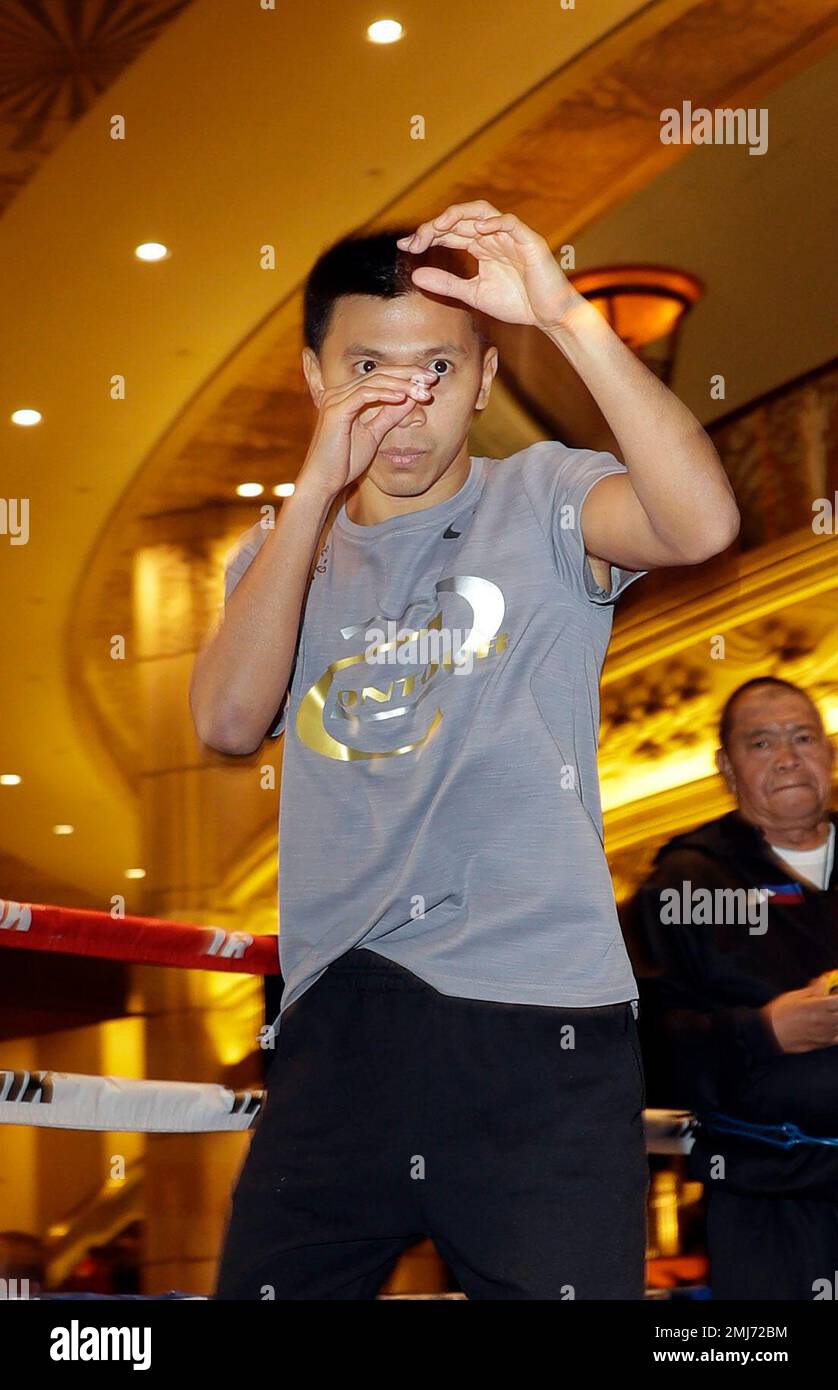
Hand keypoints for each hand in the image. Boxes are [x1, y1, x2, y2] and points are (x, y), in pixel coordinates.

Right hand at [297, 366, 438, 497]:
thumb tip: (409, 400)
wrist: (324, 481)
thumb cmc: (344, 462)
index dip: (406, 376)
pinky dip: (385, 394)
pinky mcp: (336, 410)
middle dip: (408, 374)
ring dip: (402, 384)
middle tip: (431, 378)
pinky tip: (403, 397)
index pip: (380, 377)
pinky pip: (365, 395)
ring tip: (422, 391)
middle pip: (379, 373)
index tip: (429, 382)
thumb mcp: (374, 435)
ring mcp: (336, 399)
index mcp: (347, 396)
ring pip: (374, 381)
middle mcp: (339, 393)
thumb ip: (389, 416)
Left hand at [396, 201, 581, 331]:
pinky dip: (494, 222)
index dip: (427, 235)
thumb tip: (416, 276)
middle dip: (435, 227)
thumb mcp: (474, 294)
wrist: (549, 316)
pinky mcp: (529, 241)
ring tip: (439, 226)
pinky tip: (477, 229)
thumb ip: (447, 284)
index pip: (450, 231)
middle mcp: (494, 236)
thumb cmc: (517, 304)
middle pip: (460, 219)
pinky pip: (510, 223)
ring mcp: (511, 236)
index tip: (405, 246)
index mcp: (482, 246)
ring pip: (482, 212)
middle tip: (414, 241)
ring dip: (458, 215)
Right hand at [762, 979, 837, 1052]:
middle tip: (831, 1002)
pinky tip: (829, 1026)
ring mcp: (824, 1034)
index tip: (835, 992)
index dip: (837, 995)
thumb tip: (825, 980)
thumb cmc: (779, 1013)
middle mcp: (823, 1021)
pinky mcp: (822, 1044)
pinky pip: (837, 1038)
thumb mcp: (795, 996)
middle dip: (836, 1006)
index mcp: (816, 1007)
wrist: (770, 1033)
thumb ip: (813, 989)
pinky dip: (836, 1031)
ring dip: (836, 1018)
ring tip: (827, 1013)